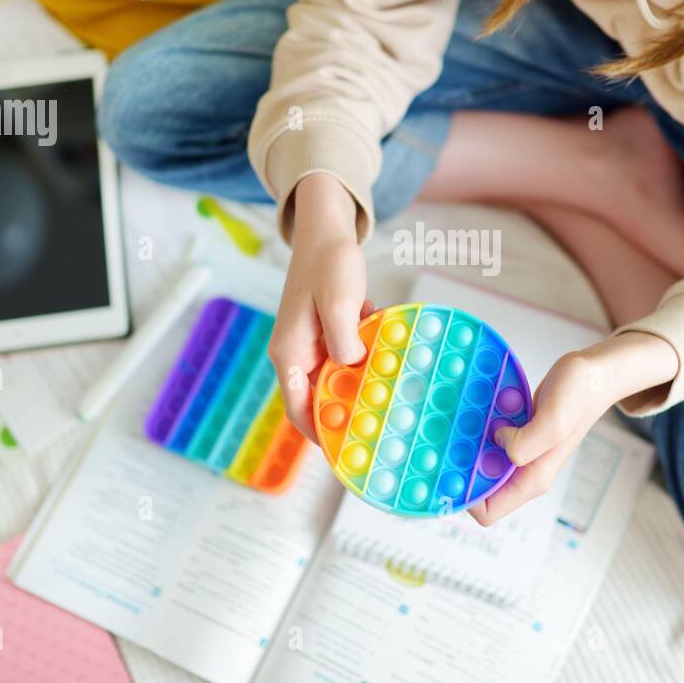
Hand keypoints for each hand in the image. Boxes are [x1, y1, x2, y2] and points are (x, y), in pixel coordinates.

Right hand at [268, 173, 370, 443]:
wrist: (326, 228)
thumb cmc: (328, 263)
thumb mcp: (340, 303)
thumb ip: (345, 341)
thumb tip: (355, 370)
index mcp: (290, 354)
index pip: (300, 411)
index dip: (321, 437)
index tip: (348, 454)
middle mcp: (297, 354)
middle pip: (321, 400)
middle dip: (349, 414)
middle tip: (382, 428)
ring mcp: (313, 344)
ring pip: (339, 379)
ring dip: (363, 384)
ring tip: (393, 393)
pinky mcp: (329, 332)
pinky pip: (350, 357)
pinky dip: (369, 358)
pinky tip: (389, 347)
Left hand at [469, 332, 679, 525]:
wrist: (593, 373)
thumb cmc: (580, 395)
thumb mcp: (554, 420)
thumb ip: (526, 442)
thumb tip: (498, 444)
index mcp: (532, 479)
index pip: (487, 512)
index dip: (464, 496)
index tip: (450, 468)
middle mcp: (523, 471)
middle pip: (477, 487)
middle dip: (458, 467)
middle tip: (448, 438)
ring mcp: (520, 453)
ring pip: (479, 461)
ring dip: (466, 443)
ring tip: (461, 418)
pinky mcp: (517, 433)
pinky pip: (486, 438)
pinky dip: (477, 424)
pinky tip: (477, 404)